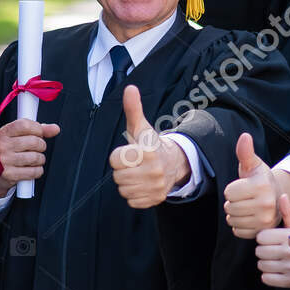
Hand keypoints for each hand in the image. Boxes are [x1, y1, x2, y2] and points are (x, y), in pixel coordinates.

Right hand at [0, 117, 59, 197]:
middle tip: (38, 148)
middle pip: (34, 141)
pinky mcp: (9, 175)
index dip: (37, 129)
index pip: (24, 125)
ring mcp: (4, 161)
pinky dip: (38, 171)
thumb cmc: (8, 151)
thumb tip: (55, 129)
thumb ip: (37, 130)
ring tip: (35, 159)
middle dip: (41, 145)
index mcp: (3, 133)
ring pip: (36, 157)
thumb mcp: (17, 136)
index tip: (39, 133)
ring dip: (40, 159)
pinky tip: (32, 168)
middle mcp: (2, 146)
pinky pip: (34, 171)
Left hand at [109, 85, 187, 208]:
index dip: (118, 156)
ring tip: (137, 173)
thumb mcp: (141, 127)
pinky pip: (132, 201)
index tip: (129, 153)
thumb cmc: (151, 144)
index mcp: (148, 152)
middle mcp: (154, 170)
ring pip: (123, 190)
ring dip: (127, 183)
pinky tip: (142, 184)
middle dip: (122, 170)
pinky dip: (134, 194)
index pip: (115, 160)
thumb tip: (130, 88)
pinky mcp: (156, 199)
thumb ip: (133, 109)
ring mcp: (156, 186)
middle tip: (133, 164)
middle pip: (117, 177)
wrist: (174, 163)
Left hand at [224, 132, 276, 237]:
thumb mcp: (253, 165)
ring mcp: (265, 220)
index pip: (229, 192)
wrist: (277, 197)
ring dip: (234, 214)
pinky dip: (238, 226)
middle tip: (244, 198)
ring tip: (246, 207)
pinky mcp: (261, 232)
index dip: (232, 189)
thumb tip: (244, 136)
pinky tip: (248, 217)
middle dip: (232, 202)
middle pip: (229, 207)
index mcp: (262, 186)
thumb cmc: (261, 180)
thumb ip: (246, 152)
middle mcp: (266, 204)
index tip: (243, 187)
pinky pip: (237, 231)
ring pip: (232, 220)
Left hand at [256, 194, 289, 287]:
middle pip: (259, 252)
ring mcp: (289, 268)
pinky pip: (266, 278)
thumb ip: (288, 212)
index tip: (272, 240)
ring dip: (265, 264)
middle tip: (272, 251)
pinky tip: (276, 271)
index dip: (264, 238)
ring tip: (275, 261)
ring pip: (261, 265)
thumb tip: (282, 195)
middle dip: (263, 251)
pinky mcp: (288, 281)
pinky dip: (268, 276)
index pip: (260, 237)